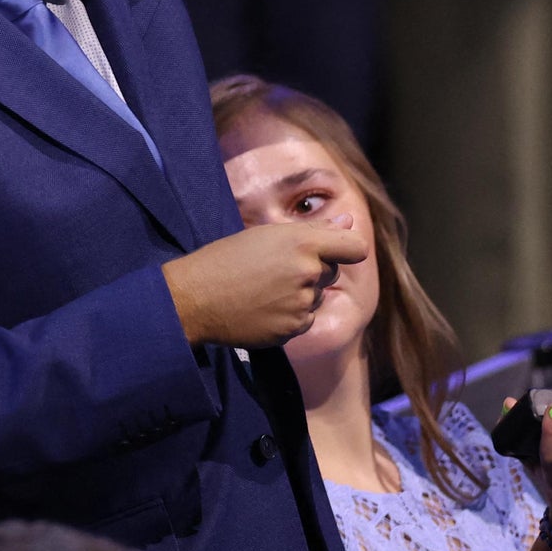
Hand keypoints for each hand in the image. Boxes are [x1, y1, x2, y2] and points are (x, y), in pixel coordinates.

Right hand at [161, 218, 367, 347]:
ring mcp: (302, 304)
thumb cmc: (227, 258)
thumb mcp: (267, 234)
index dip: (348, 248)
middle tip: (276, 268)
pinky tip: (263, 308)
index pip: (355, 247)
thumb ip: (315, 230)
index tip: (338, 249)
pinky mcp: (293, 330)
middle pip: (331, 271)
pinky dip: (290, 315)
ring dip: (301, 293)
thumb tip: (349, 221)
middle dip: (313, 269)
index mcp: (303, 243)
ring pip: (317, 297)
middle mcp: (308, 273)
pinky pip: (305, 320)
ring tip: (264, 289)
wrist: (196, 298)